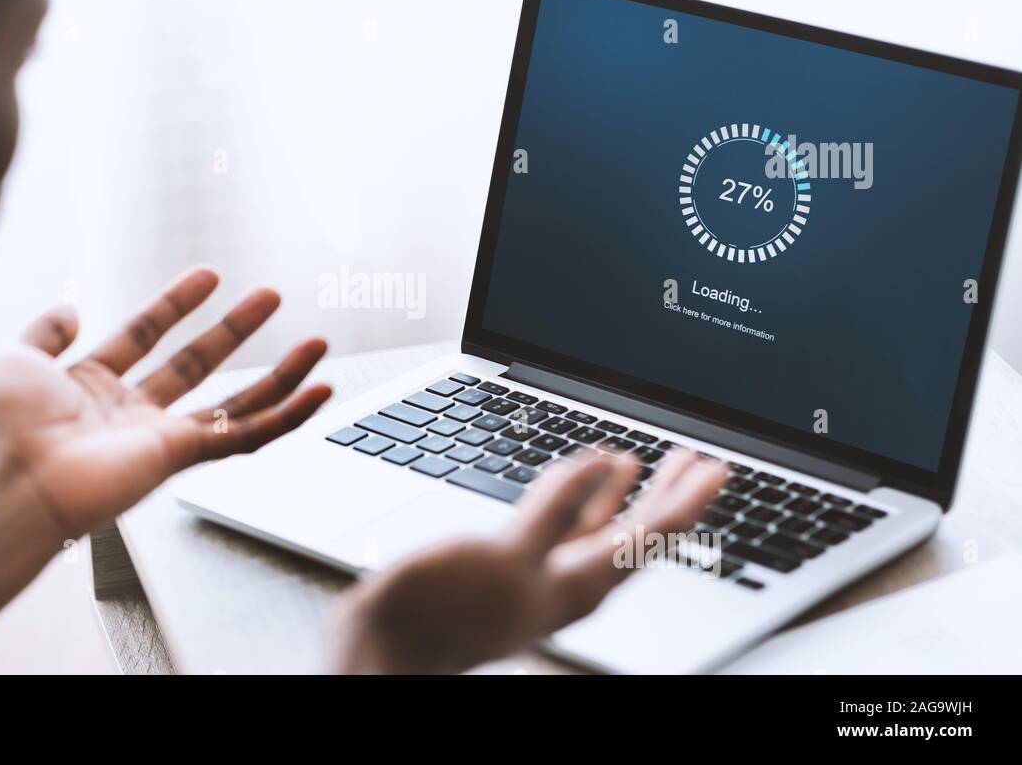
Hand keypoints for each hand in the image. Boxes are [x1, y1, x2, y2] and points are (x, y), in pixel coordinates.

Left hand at [0, 266, 330, 640]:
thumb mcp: (12, 356)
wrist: (15, 479)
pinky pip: (246, 436)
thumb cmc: (3, 428)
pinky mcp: (181, 457)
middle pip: (197, 363)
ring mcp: (159, 436)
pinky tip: (317, 392)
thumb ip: (44, 330)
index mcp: (91, 386)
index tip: (209, 275)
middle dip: (236, 329)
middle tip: (270, 297)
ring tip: (316, 343)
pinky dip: (287, 416)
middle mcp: (130, 412)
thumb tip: (73, 307)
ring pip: (235, 403)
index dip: (176, 303)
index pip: (145, 334)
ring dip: (279, 374)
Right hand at [326, 450, 724, 673]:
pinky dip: (574, 499)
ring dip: (622, 493)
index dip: (687, 497)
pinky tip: (569, 483)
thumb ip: (556, 510)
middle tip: (695, 458)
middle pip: (635, 531)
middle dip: (666, 492)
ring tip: (638, 461)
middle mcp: (570, 581)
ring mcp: (541, 576)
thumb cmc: (444, 614)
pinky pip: (559, 526)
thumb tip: (600, 465)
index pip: (653, 534)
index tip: (717, 467)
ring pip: (598, 528)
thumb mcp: (508, 555)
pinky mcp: (510, 568)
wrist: (387, 645)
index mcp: (581, 582)